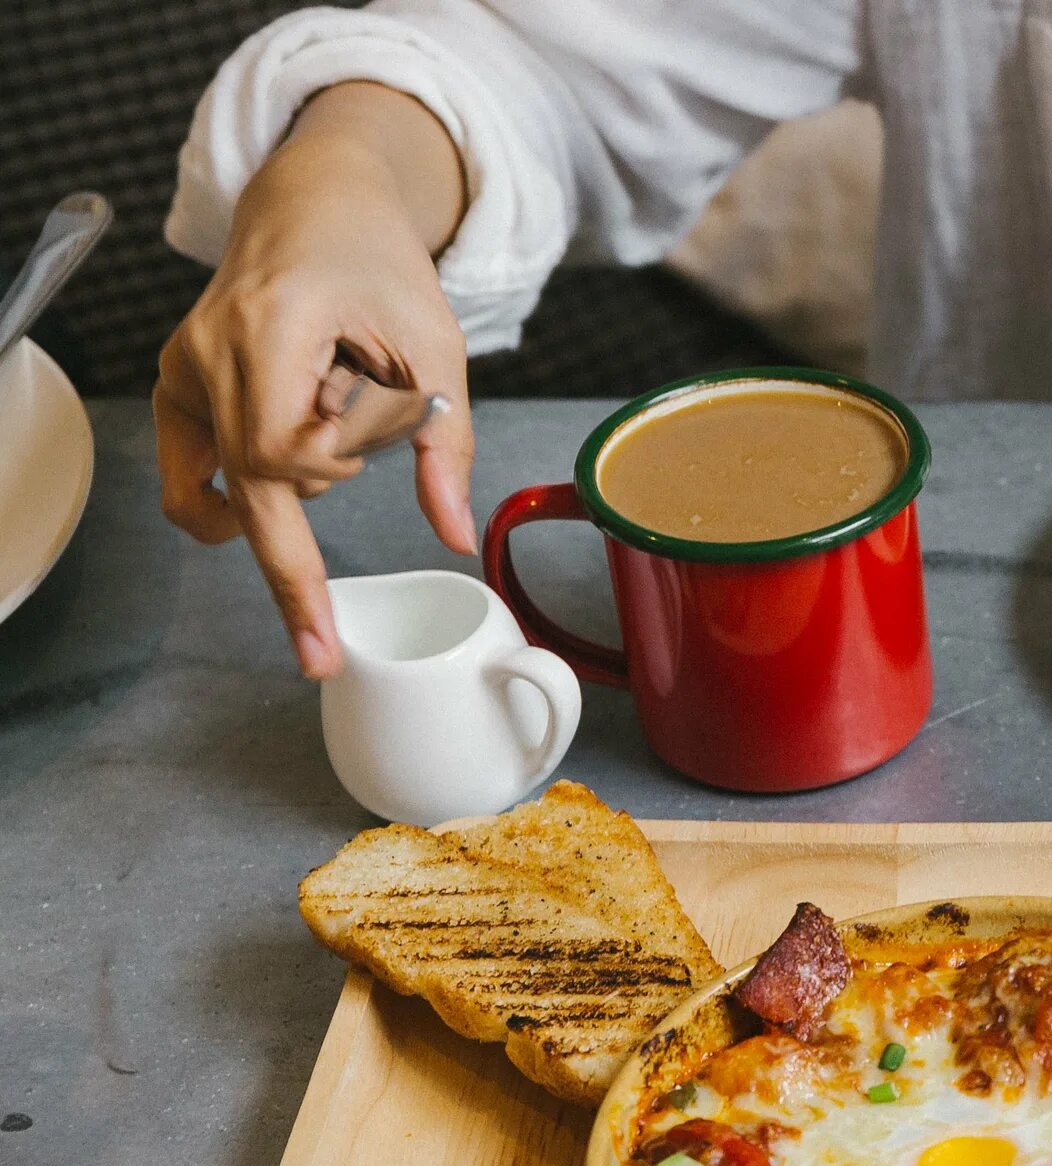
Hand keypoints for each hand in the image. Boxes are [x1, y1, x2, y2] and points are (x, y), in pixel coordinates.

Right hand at [154, 83, 473, 677]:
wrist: (316, 208)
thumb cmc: (381, 269)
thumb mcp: (438, 349)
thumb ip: (449, 448)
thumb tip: (457, 539)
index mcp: (273, 330)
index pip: (283, 449)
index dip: (331, 477)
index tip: (365, 466)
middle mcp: (211, 352)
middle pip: (245, 488)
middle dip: (290, 575)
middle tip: (319, 653)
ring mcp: (184, 370)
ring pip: (219, 487)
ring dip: (288, 492)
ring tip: (336, 418)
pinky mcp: (177, 386)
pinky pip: (192, 472)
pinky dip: (237, 496)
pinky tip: (281, 479)